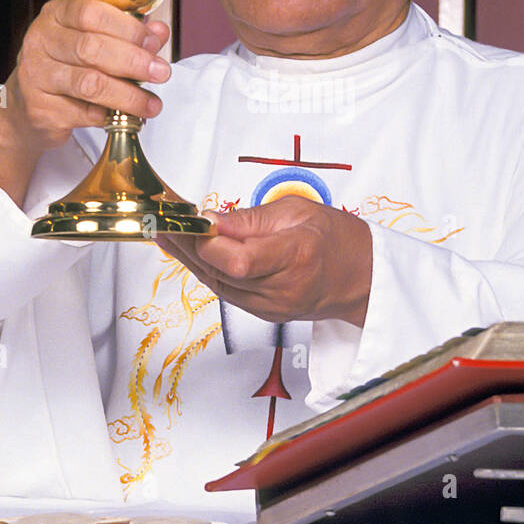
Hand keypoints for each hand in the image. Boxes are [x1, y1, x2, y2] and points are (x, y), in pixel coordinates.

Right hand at [0, 0, 169, 205]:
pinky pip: (83, 113)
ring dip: (128, 95)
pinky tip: (124, 117)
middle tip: (161, 73)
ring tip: (151, 103)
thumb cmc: (65, 68)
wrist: (24, 108)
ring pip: (89, 84)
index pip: (91, 14)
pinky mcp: (39, 108)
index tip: (154, 43)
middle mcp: (39, 41)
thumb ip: (126, 35)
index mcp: (54, 16)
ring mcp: (35, 75)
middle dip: (133, 62)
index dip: (127, 28)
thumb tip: (160, 31)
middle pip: (91, 48)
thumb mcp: (92, 43)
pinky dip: (109, 116)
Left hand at [156, 196, 372, 327]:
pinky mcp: (262, 313)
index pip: (239, 260)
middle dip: (186, 243)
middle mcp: (281, 289)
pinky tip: (187, 251)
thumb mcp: (299, 210)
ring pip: (215, 282)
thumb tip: (211, 219)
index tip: (192, 216)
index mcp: (296, 257)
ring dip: (187, 257)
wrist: (361, 277)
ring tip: (164, 231)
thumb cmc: (337, 239)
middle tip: (161, 218)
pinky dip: (204, 268)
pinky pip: (223, 290)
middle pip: (219, 271)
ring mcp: (270, 307)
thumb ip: (251, 218)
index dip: (208, 240)